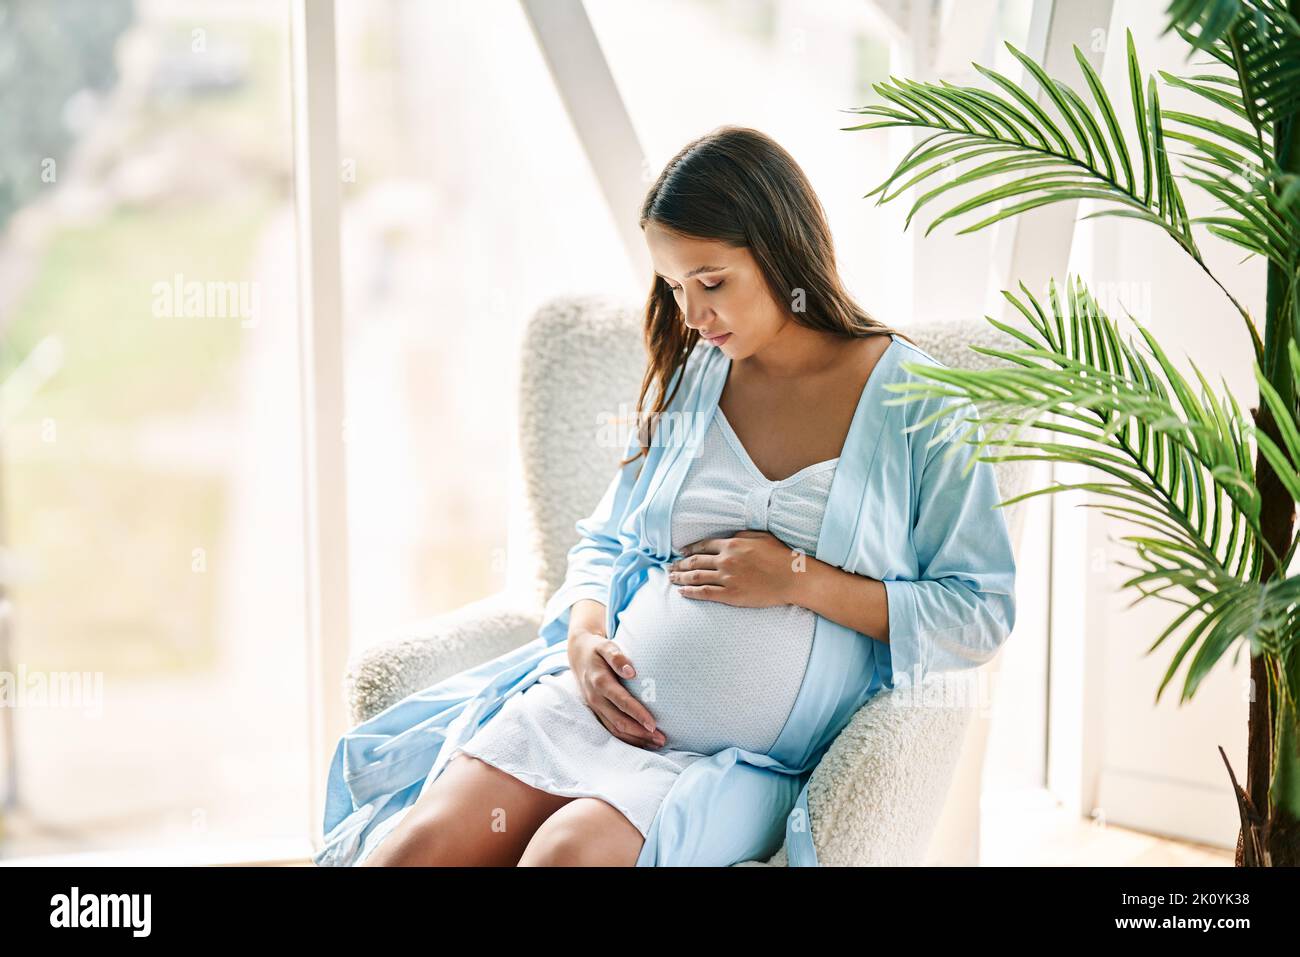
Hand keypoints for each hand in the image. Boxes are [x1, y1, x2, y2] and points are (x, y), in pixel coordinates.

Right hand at [567, 630, 666, 749]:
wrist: (577, 654)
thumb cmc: (596, 649)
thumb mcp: (605, 645)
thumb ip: (616, 656)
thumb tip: (631, 671)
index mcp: (599, 682)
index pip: (621, 701)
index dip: (637, 714)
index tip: (653, 724)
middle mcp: (596, 698)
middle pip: (619, 721)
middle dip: (640, 732)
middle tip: (661, 739)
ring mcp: (595, 707)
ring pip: (614, 729)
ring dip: (635, 739)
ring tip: (656, 743)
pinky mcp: (597, 712)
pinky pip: (611, 729)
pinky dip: (627, 738)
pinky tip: (642, 741)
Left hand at [667, 529, 805, 606]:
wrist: (793, 577)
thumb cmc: (781, 555)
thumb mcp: (761, 536)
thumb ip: (741, 535)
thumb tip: (729, 536)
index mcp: (732, 544)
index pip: (703, 545)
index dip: (690, 549)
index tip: (681, 552)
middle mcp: (726, 560)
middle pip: (695, 561)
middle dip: (679, 564)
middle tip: (669, 567)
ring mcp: (727, 578)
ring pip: (696, 577)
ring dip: (680, 577)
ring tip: (671, 579)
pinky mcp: (731, 595)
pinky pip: (705, 593)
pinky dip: (691, 592)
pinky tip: (682, 592)